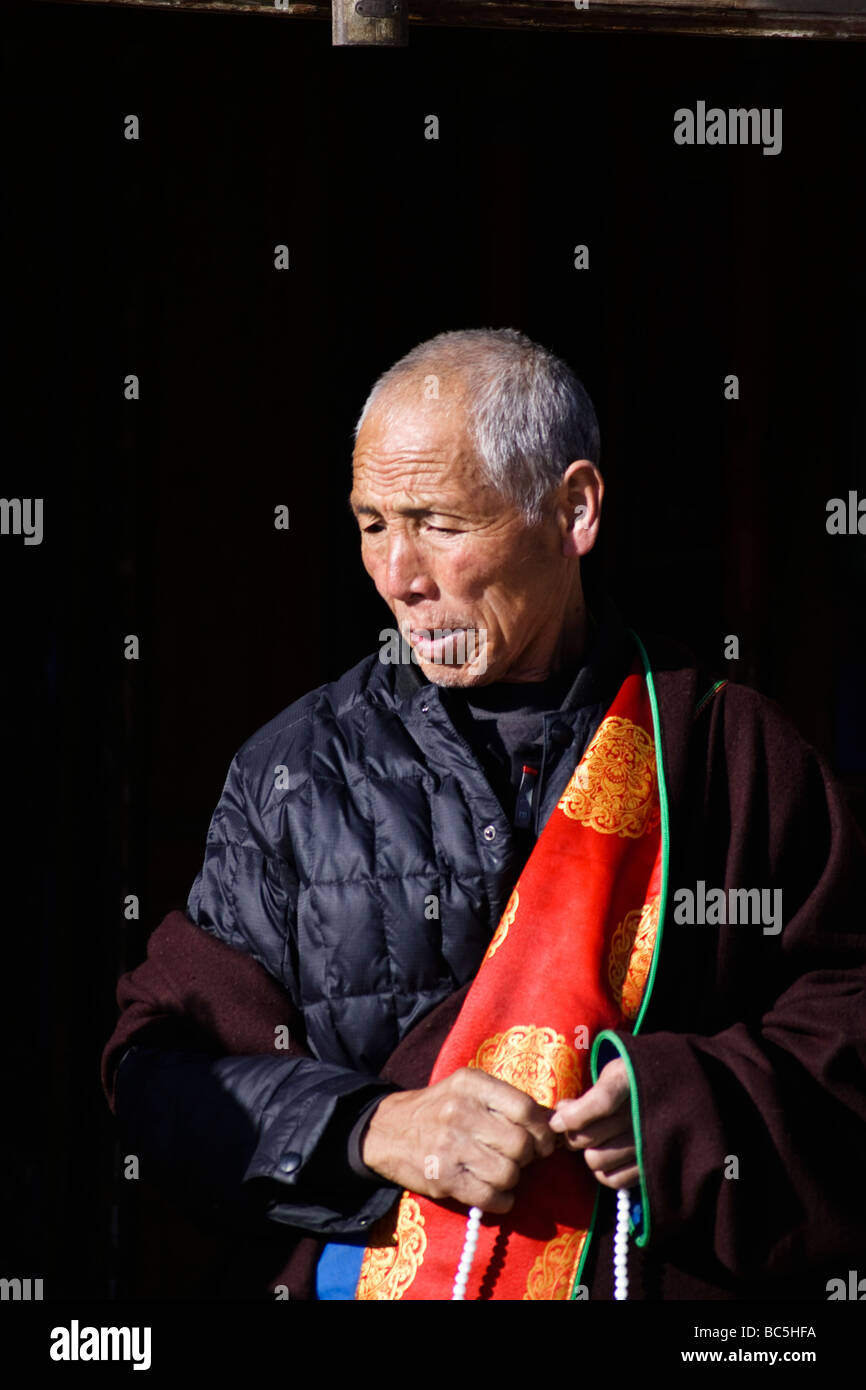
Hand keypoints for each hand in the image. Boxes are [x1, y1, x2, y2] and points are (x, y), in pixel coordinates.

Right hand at [360, 1067, 556, 1213]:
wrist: (386, 1130)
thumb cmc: (438, 1108)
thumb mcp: (468, 1090)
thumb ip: (507, 1101)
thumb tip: (557, 1120)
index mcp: (471, 1084)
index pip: (524, 1107)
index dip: (542, 1129)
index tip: (542, 1139)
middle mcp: (460, 1111)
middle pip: (520, 1144)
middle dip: (527, 1156)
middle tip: (517, 1157)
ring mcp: (450, 1146)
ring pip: (508, 1173)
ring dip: (511, 1179)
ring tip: (499, 1172)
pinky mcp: (443, 1179)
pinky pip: (489, 1198)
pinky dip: (500, 1200)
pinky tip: (492, 1192)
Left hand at [548, 1059, 638, 1188]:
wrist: (672, 1091)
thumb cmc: (633, 1080)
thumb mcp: (611, 1072)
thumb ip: (587, 1094)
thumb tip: (559, 1115)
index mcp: (631, 1082)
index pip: (601, 1102)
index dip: (572, 1115)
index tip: (555, 1121)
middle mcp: (641, 1114)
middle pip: (589, 1137)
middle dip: (572, 1134)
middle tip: (574, 1127)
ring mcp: (647, 1142)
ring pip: (595, 1161)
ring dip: (587, 1152)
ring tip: (594, 1141)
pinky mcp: (650, 1165)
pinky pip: (613, 1180)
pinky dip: (603, 1172)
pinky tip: (606, 1156)